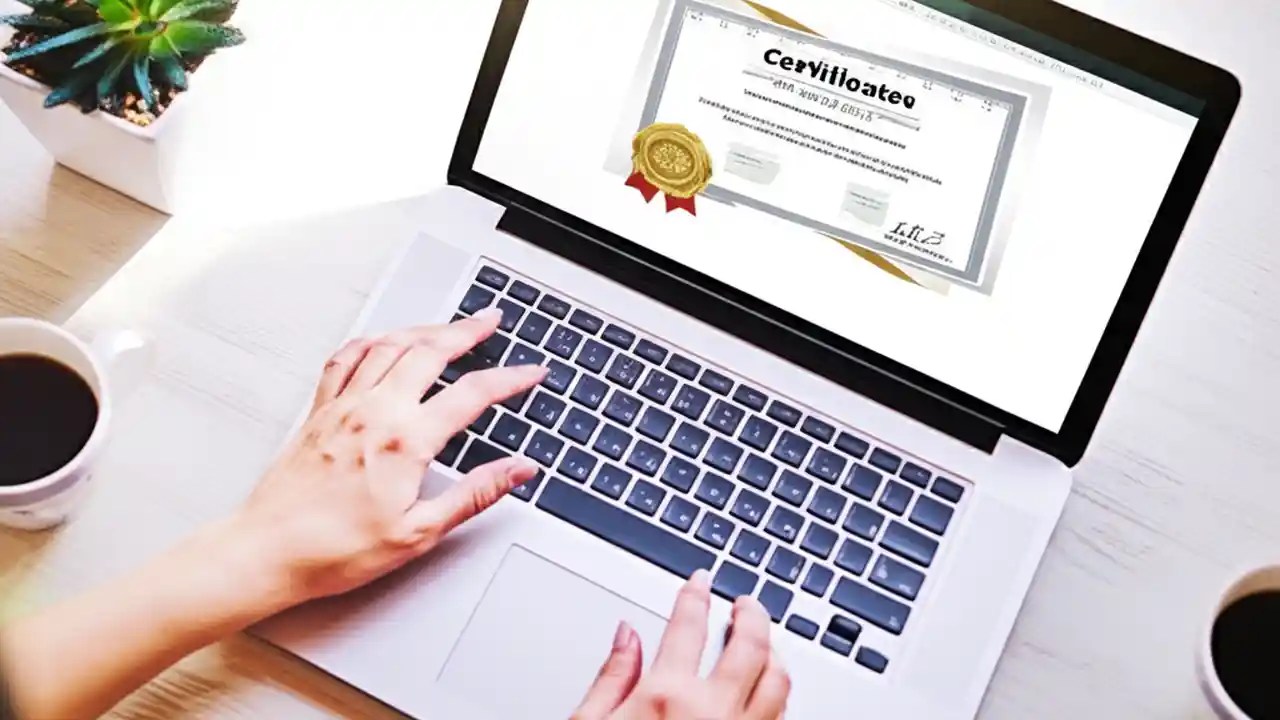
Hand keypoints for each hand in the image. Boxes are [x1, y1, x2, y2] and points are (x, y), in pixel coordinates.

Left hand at [234, 309, 545, 604]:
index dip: (509, 379)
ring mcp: (343, 406)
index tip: (530, 373)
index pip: (472, 395)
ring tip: (447, 325)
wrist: (269, 551)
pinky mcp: (319, 411)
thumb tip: (517, 471)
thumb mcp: (420, 532)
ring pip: (390, 345)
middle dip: (467, 331)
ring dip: (424, 328)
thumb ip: (474, 494)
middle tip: (490, 322)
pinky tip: (381, 340)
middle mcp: (375, 411)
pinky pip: (346, 359)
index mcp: (406, 440)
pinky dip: (371, 341)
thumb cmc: (335, 549)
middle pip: (430, 352)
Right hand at [574, 570, 790, 719]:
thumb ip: (610, 679)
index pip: (688, 626)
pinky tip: (767, 686)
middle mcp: (713, 713)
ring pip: (778, 680)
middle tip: (744, 602)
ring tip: (763, 640)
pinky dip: (777, 691)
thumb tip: (626, 634)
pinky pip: (780, 713)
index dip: (695, 595)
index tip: (700, 581)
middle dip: (751, 613)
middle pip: (749, 644)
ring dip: (773, 652)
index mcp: (667, 697)